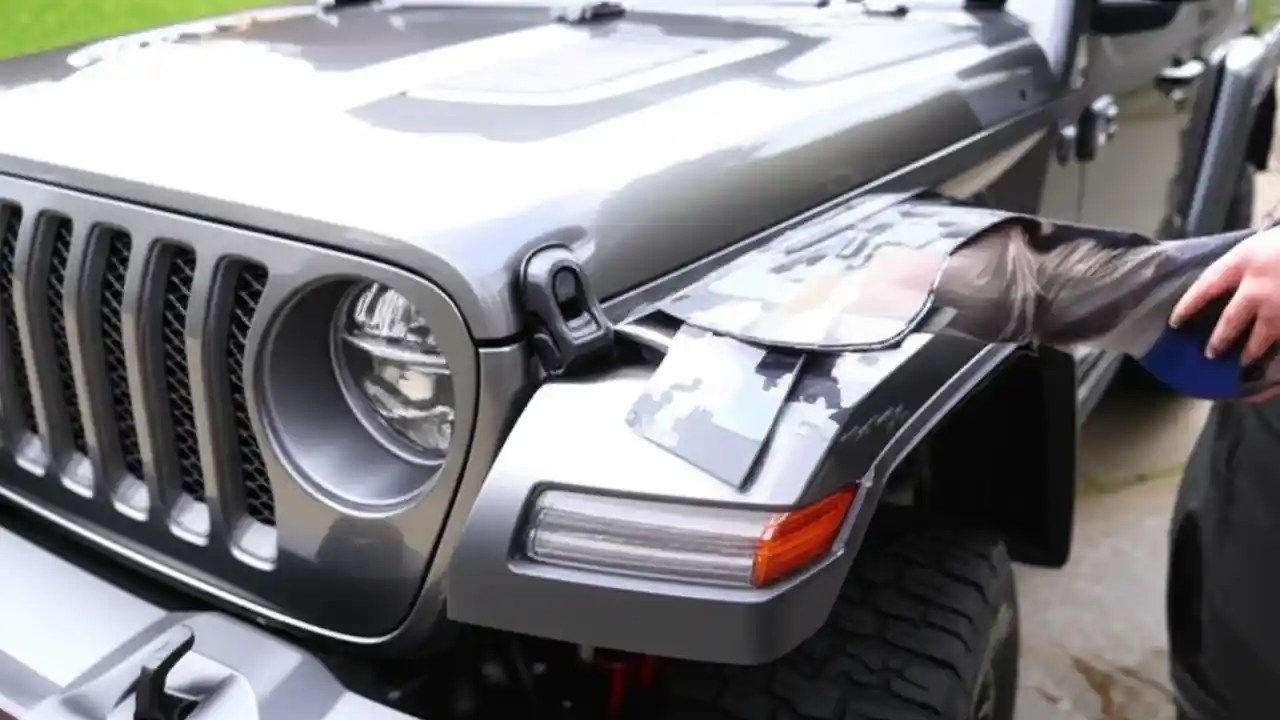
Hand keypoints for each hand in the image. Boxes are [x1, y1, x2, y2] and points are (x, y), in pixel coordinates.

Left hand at [1170, 227, 1279, 365]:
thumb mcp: (1270, 236)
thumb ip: (1253, 256)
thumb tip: (1240, 268)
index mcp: (1244, 260)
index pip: (1205, 286)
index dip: (1188, 305)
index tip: (1175, 321)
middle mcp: (1257, 288)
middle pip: (1231, 321)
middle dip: (1220, 339)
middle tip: (1211, 353)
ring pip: (1260, 338)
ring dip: (1250, 352)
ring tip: (1244, 361)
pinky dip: (1277, 360)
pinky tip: (1272, 370)